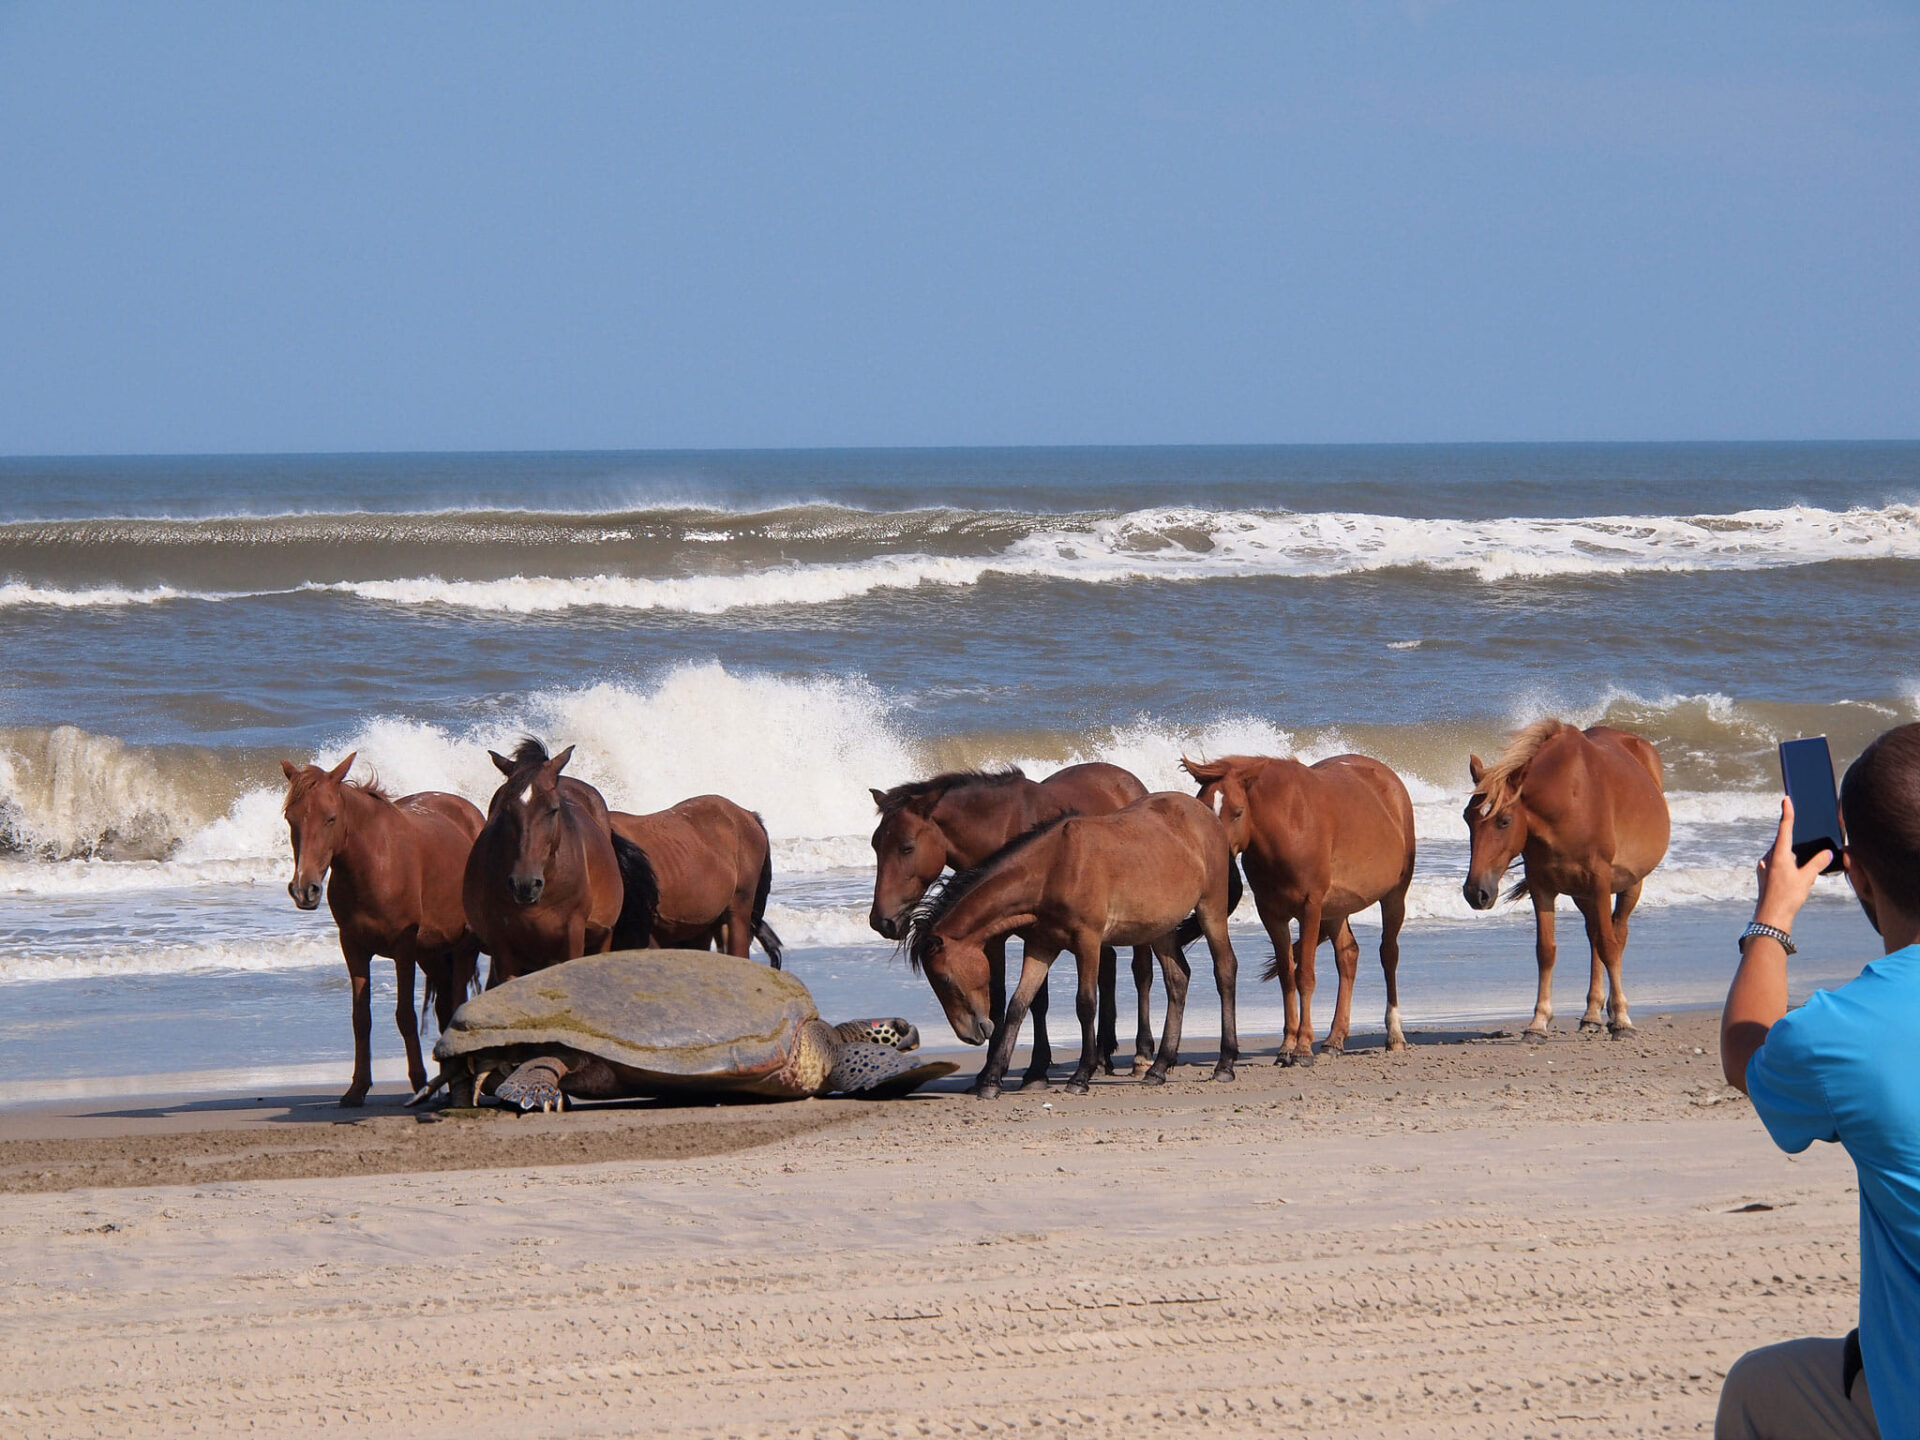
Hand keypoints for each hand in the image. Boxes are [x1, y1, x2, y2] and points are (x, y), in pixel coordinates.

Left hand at [1754, 797, 1828, 932]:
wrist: (1771, 916)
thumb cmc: (1787, 897)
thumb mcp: (1806, 879)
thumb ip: (1817, 863)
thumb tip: (1827, 853)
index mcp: (1779, 855)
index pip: (1784, 828)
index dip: (1787, 813)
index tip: (1786, 799)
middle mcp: (1769, 858)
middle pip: (1782, 840)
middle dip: (1792, 833)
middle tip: (1799, 822)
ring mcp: (1765, 866)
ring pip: (1779, 852)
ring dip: (1790, 850)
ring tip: (1803, 852)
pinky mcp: (1765, 875)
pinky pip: (1777, 862)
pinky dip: (1787, 861)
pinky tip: (1795, 869)